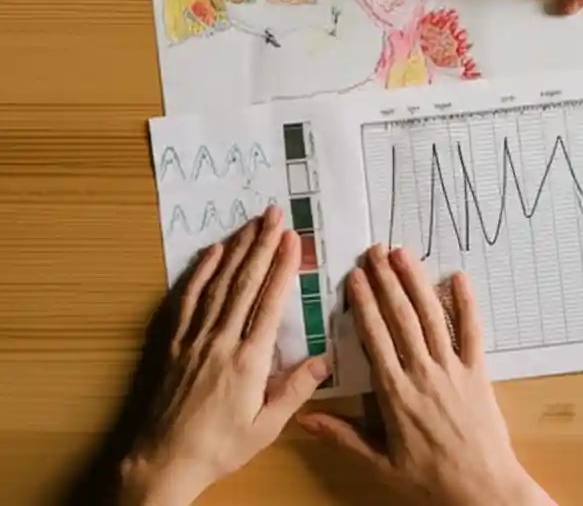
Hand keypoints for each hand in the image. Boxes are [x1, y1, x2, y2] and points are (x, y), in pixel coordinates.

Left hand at [119, 205, 329, 505]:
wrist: (164, 460)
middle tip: (274, 215)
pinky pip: (189, 299)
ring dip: (236, 250)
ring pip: (219, 284)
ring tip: (251, 223)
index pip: (270, 302)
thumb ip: (295, 391)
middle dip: (262, 245)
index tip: (293, 240)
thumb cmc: (221, 447)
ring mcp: (195, 339)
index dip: (283, 267)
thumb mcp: (267, 427)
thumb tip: (325, 360)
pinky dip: (201, 272)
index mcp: (250, 360)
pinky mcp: (175, 343)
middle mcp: (222, 341)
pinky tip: (212, 252)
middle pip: (245, 283)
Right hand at [298, 247, 552, 505]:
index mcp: (396, 394)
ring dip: (417, 282)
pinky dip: (466, 303)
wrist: (483, 491)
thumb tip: (305, 419)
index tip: (355, 277)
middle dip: (387, 282)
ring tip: (403, 253)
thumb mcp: (379, 465)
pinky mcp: (479, 374)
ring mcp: (454, 370)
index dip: (364, 305)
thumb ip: (344, 438)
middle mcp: (424, 374)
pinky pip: (473, 332)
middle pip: (402, 318)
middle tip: (373, 251)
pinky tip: (458, 277)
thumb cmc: (429, 482)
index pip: (375, 338)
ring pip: (433, 317)